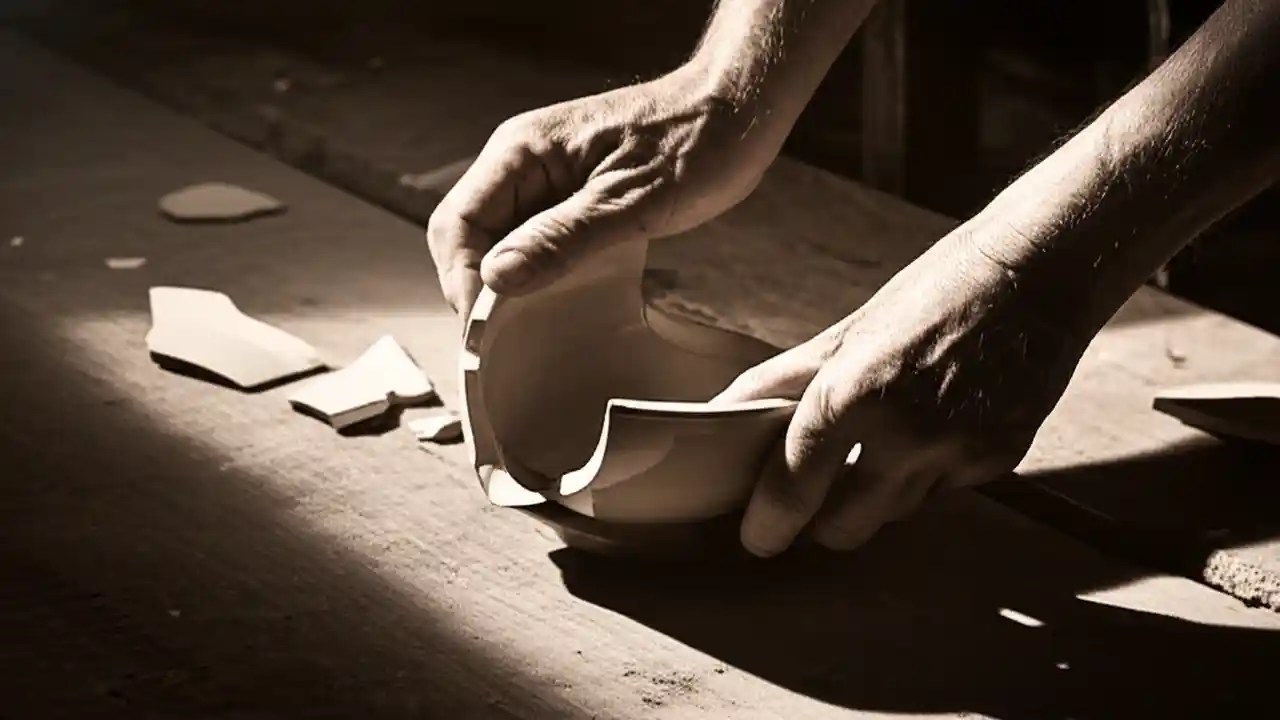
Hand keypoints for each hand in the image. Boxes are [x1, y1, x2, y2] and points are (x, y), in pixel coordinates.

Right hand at [427, 67, 775, 317]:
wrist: (737, 114)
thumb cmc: (695, 142)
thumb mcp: (631, 200)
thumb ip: (564, 237)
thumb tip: (498, 278)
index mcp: (523, 151)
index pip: (459, 224)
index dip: (463, 282)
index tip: (486, 333)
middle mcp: (523, 165)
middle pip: (470, 239)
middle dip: (479, 292)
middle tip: (503, 346)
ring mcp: (546, 185)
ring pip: (501, 247)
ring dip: (509, 290)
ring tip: (527, 337)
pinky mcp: (572, 202)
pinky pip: (537, 246)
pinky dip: (539, 280)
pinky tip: (557, 311)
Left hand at [714, 230, 1095, 556]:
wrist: (1039, 270)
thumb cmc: (935, 289)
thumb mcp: (848, 332)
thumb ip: (783, 380)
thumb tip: (724, 409)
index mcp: (853, 394)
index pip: (793, 485)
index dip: (768, 522)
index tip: (757, 538)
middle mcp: (904, 435)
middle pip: (843, 527)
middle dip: (822, 522)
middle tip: (813, 498)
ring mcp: (956, 453)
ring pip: (893, 513)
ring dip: (874, 497)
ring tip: (879, 446)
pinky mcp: (999, 460)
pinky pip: (942, 492)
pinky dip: (926, 475)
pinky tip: (933, 428)